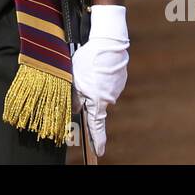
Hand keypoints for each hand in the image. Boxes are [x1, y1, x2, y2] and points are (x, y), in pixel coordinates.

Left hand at [71, 5, 128, 156]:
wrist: (109, 42)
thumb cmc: (89, 60)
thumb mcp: (75, 79)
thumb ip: (75, 97)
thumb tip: (75, 109)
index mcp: (97, 100)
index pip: (96, 125)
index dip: (97, 140)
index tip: (99, 152)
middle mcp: (109, 97)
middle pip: (95, 102)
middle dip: (88, 95)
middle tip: (83, 78)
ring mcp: (116, 87)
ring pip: (101, 90)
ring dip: (95, 83)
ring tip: (89, 67)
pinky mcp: (120, 77)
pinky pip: (107, 81)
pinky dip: (101, 75)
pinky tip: (97, 64)